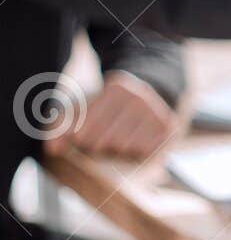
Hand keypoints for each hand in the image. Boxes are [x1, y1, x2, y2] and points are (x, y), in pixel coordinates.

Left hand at [44, 72, 186, 160]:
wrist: (150, 95)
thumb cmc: (110, 108)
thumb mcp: (86, 110)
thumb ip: (64, 128)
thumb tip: (53, 149)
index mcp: (116, 87)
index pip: (87, 126)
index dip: (81, 137)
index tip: (82, 138)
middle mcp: (139, 97)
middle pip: (105, 139)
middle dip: (99, 145)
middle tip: (101, 142)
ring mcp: (156, 111)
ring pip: (125, 146)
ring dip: (118, 149)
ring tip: (119, 141)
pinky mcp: (169, 126)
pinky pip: (146, 150)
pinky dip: (138, 152)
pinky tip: (135, 143)